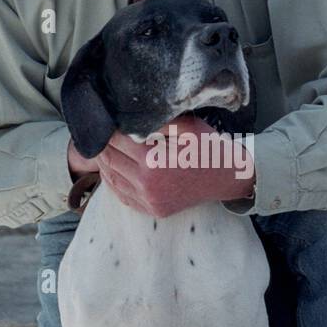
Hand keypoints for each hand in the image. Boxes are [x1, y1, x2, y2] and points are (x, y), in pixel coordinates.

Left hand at [77, 115, 253, 217]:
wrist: (228, 178)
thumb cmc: (208, 147)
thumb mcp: (186, 126)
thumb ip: (155, 121)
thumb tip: (127, 117)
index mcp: (153, 161)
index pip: (116, 140)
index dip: (108, 128)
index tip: (104, 119)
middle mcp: (147, 184)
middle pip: (110, 159)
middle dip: (102, 144)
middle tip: (98, 131)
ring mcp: (149, 200)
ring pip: (112, 178)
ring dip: (104, 162)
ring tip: (102, 147)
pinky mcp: (152, 209)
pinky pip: (122, 195)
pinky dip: (113, 181)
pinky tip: (113, 168)